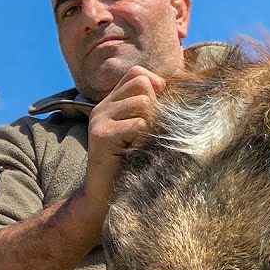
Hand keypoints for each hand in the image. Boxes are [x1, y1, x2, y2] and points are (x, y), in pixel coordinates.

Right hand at [84, 66, 166, 202]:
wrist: (103, 195)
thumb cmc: (129, 165)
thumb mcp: (140, 132)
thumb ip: (149, 110)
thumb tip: (170, 90)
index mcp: (111, 103)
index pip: (136, 74)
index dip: (154, 83)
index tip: (161, 105)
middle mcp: (102, 107)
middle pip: (140, 83)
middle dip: (155, 103)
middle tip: (151, 129)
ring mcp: (99, 119)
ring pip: (142, 101)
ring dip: (152, 122)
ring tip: (143, 141)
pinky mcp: (101, 135)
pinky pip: (138, 123)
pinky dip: (145, 136)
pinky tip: (138, 150)